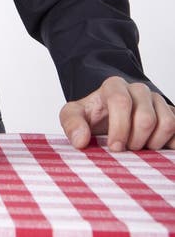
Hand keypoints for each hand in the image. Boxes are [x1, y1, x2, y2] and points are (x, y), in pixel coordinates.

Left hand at [60, 76, 174, 150]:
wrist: (109, 115)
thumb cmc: (93, 116)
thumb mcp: (74, 115)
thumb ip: (72, 123)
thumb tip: (80, 141)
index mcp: (114, 86)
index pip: (121, 101)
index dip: (119, 127)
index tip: (114, 147)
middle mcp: (138, 90)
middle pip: (146, 117)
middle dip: (136, 140)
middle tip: (126, 150)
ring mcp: (157, 101)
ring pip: (167, 123)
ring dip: (153, 143)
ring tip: (139, 148)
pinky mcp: (171, 113)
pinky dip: (169, 144)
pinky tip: (155, 148)